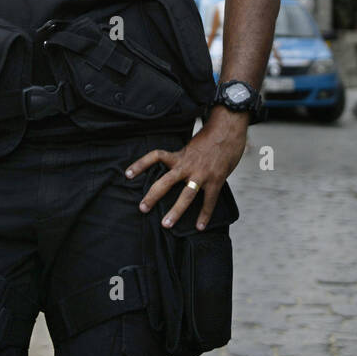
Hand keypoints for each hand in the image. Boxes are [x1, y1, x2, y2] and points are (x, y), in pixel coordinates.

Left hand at [125, 110, 247, 230]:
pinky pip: (209, 201)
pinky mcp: (216, 180)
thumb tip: (177, 169)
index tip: (127, 174)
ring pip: (186, 195)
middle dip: (153, 196)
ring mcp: (202, 174)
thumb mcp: (192, 145)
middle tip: (142, 208)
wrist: (229, 128)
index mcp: (180, 155)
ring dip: (175, 211)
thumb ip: (184, 158)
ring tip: (166, 224)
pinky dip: (204, 215)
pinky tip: (200, 227)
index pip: (156, 156)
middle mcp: (188, 165)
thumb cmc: (211, 135)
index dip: (140, 164)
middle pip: (166, 182)